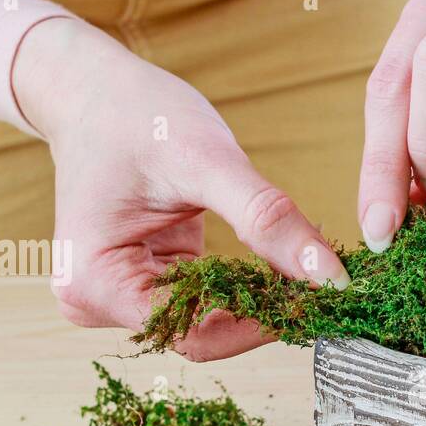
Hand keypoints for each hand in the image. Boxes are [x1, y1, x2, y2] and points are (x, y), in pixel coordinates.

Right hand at [13, 18, 348, 360]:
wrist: (94, 90)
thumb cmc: (134, 114)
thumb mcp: (207, 160)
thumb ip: (267, 219)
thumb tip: (331, 276)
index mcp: (95, 284)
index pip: (195, 335)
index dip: (260, 325)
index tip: (318, 300)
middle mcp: (98, 302)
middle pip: (201, 335)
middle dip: (263, 312)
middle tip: (326, 286)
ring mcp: (119, 297)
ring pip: (208, 322)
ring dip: (259, 301)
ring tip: (308, 271)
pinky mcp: (144, 283)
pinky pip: (205, 301)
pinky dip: (245, 286)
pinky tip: (281, 265)